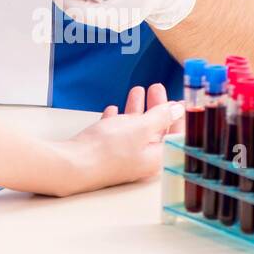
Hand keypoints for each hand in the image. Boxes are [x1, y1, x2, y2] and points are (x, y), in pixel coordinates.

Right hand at [61, 83, 184, 192]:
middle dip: (156, 107)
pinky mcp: (107, 153)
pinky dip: (117, 120)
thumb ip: (160, 117)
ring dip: (136, 109)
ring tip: (137, 91)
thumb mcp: (140, 128)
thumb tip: (176, 109)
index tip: (179, 101)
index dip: (178, 115)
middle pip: (154, 129)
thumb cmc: (106, 151)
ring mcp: (124, 157)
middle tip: (156, 90)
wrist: (74, 163)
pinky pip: (116, 133)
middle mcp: (143, 159)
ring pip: (135, 129)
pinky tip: (114, 110)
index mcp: (157, 157)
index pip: (175, 134)